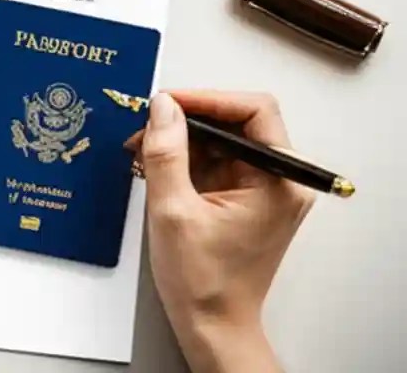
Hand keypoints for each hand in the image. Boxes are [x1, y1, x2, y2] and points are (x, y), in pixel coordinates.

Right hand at [126, 91, 314, 372]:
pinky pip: (216, 162)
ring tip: (143, 150)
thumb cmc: (203, 282)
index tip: (167, 103)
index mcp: (279, 181)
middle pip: (237, 123)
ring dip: (181, 140)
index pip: (254, 111)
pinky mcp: (245, 198)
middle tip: (146, 126)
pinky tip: (154, 166)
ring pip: (222, 140)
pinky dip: (185, 159)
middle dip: (188, 120)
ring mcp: (264, 190)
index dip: (207, 99)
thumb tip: (162, 107)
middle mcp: (281, 181)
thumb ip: (166, 153)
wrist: (212, 325)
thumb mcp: (173, 211)